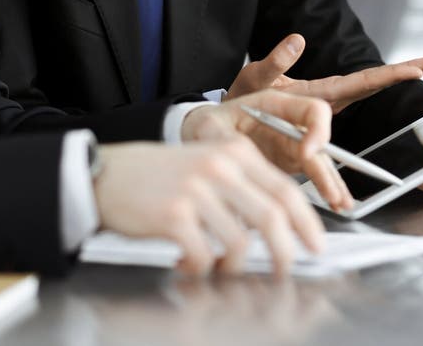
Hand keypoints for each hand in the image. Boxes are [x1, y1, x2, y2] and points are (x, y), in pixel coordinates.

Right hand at [95, 138, 323, 275]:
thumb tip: (276, 227)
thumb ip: (240, 187)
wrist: (107, 174)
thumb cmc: (157, 174)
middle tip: (284, 272)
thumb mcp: (205, 164)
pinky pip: (205, 256)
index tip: (315, 246)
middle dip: (285, 253)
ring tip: (217, 267)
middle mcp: (219, 166)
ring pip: (239, 243)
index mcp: (233, 151)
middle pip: (272, 217)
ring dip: (233, 267)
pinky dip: (200, 269)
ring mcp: (197, 189)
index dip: (307, 223)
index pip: (285, 190)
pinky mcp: (174, 213)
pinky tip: (186, 263)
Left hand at [182, 89, 352, 211]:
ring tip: (339, 203)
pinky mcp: (288, 162)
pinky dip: (324, 188)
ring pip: (319, 161)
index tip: (307, 151)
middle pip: (319, 141)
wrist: (199, 134)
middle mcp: (287, 123)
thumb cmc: (205, 123)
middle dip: (327, 168)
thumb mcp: (209, 127)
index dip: (317, 129)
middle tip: (331, 193)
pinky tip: (334, 202)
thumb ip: (225, 138)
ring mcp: (289, 143)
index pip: (311, 109)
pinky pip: (312, 174)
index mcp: (273, 104)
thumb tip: (233, 155)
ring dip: (331, 182)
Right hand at [226, 33, 422, 112]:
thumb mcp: (255, 77)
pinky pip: (355, 90)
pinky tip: (392, 76)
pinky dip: (376, 81)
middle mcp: (329, 100)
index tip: (417, 71)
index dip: (390, 76)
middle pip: (371, 85)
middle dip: (402, 73)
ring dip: (393, 77)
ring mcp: (328, 102)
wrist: (235, 124)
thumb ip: (276, 60)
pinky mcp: (324, 100)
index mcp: (319, 94)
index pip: (361, 83)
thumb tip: (298, 39)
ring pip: (367, 87)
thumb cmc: (244, 101)